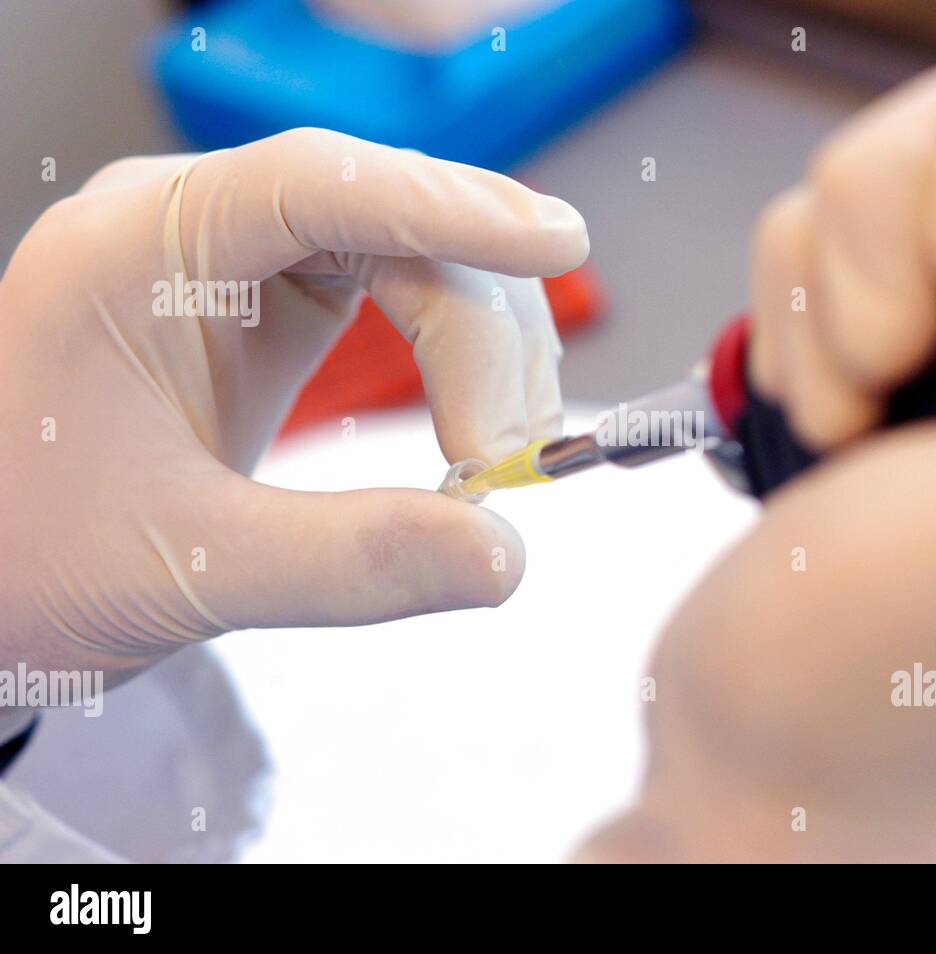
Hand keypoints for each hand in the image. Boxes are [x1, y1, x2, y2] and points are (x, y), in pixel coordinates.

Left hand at [0, 128, 587, 682]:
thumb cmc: (30, 555)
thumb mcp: (184, 566)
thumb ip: (348, 562)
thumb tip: (502, 555)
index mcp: (136, 251)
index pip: (314, 182)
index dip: (450, 207)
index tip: (559, 244)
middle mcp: (195, 230)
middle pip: (391, 223)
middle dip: (479, 332)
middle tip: (511, 455)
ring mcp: (241, 261)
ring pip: (413, 255)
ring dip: (484, 349)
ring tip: (497, 463)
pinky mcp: (276, 305)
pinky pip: (400, 294)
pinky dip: (458, 361)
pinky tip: (479, 425)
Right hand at [587, 0, 935, 860]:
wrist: (772, 741)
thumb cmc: (907, 676)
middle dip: (909, 217)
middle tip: (904, 348)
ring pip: (892, 163)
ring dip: (840, 291)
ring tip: (864, 412)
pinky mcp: (893, 329)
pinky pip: (817, 232)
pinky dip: (797, 323)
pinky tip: (831, 418)